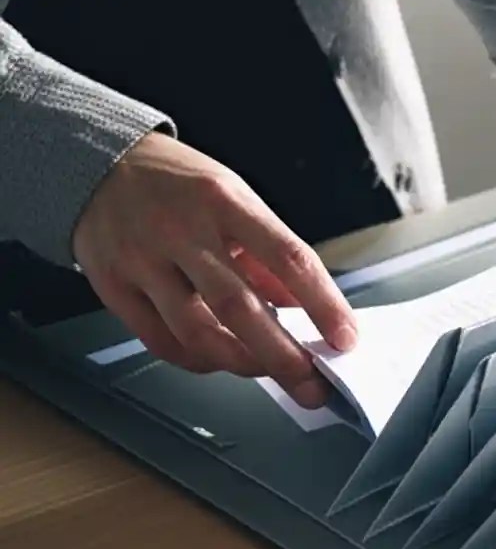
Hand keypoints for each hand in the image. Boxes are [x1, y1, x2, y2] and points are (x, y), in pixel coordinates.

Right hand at [72, 132, 356, 408]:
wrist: (97, 162)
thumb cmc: (181, 186)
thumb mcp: (235, 199)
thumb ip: (268, 256)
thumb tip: (304, 308)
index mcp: (225, 201)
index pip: (288, 258)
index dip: (323, 304)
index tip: (346, 339)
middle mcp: (181, 230)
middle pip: (240, 307)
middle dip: (283, 356)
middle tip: (313, 385)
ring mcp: (141, 260)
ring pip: (198, 332)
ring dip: (243, 363)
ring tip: (270, 373)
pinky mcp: (113, 287)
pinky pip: (161, 341)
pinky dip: (199, 360)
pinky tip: (221, 360)